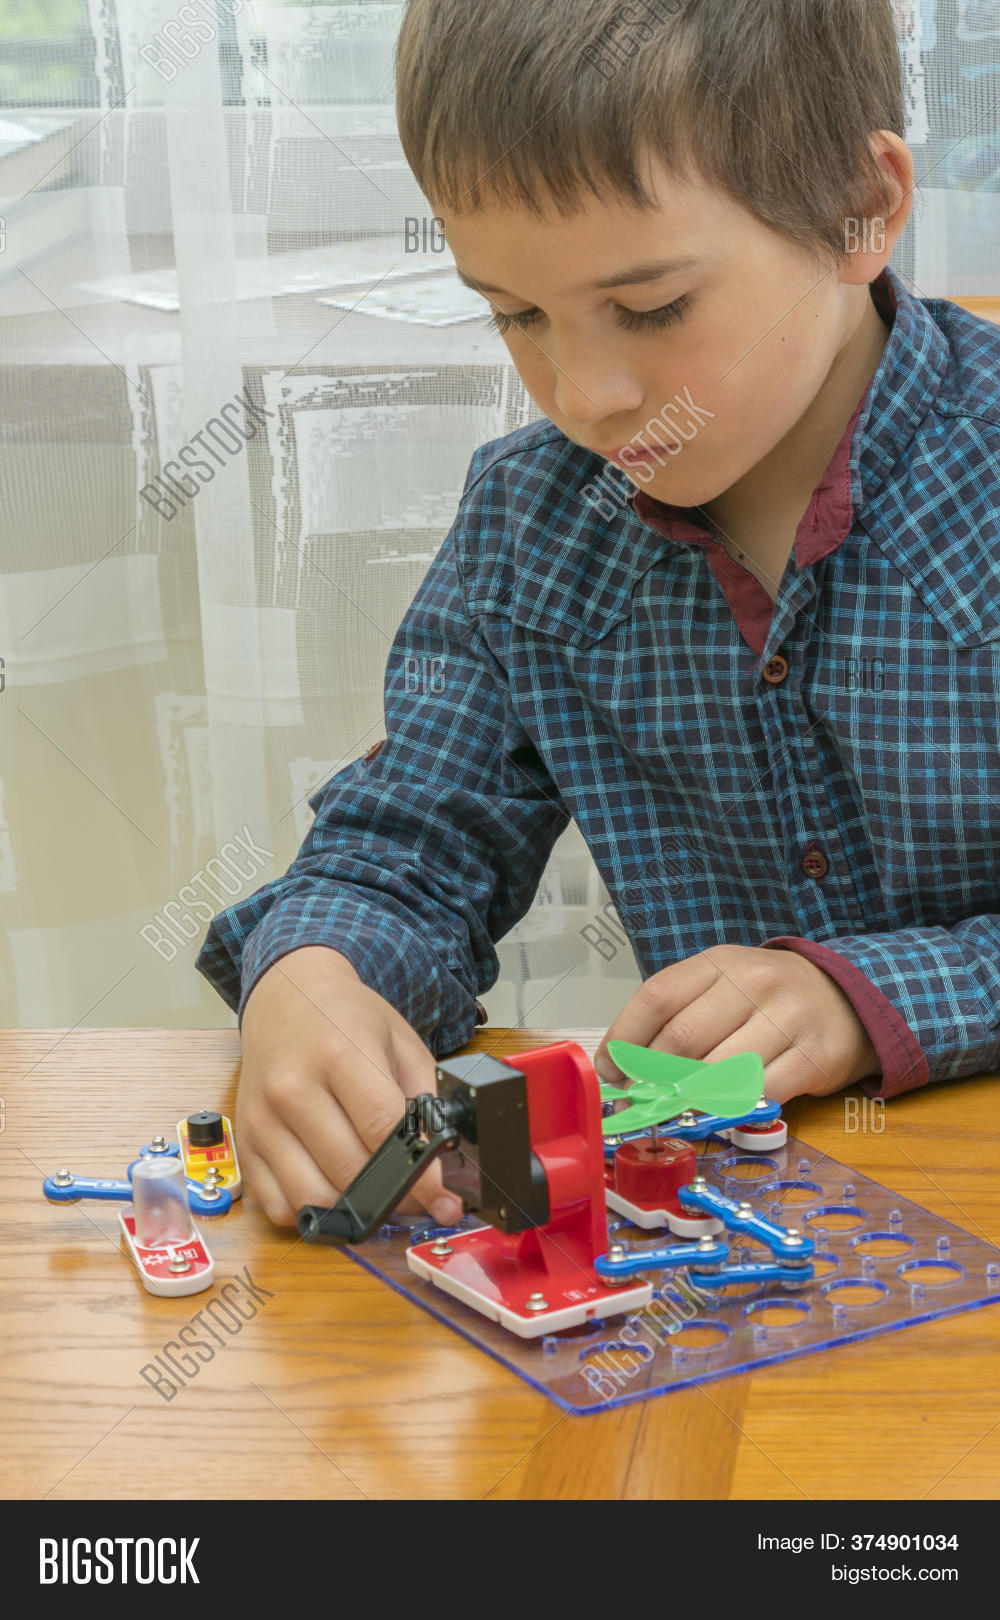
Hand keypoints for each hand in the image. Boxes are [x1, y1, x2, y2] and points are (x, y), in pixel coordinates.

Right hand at [237, 945, 464, 1227]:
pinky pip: (277, 1206)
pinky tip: (331, 1189)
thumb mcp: (401, 1043)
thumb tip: (438, 1170)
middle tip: (413, 1195)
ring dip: (351, 1209)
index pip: (381, 1130)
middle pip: (348, 1170)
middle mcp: (292, 1088)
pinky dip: (311, 1211)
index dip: (417, 1174)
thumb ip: (424, 1102)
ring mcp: (261, 1119)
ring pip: (312, 1197)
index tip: (440, 1198)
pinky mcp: (244, 1143)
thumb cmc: (348, 1020)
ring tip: (373, 1193)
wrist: (286, 998)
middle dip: (391, 1195)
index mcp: (339, 1054)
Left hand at [593, 944, 879, 1104]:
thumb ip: (677, 1014)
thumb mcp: (722, 985)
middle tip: (641, 1097)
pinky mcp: (814, 1057)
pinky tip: (722, 1106)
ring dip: (689, 1097)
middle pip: (682, 1038)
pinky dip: (732, 1107)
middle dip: (652, 1076)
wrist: (848, 999)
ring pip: (717, 1071)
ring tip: (677, 1104)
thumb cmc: (768, 997)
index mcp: (720, 962)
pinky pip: (758, 1093)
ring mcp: (787, 1019)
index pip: (657, 997)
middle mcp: (754, 983)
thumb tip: (623, 1066)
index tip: (610, 1068)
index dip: (624, 1038)